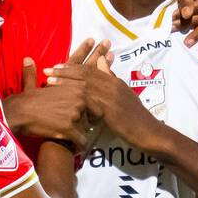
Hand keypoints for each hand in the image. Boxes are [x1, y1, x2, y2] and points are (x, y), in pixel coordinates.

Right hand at [2, 38, 109, 150]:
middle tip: (88, 126)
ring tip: (76, 136)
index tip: (100, 111)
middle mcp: (80, 98)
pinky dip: (79, 145)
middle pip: (97, 113)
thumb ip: (36, 72)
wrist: (19, 114)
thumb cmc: (26, 100)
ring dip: (82, 132)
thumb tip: (27, 59)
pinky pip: (82, 140)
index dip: (98, 103)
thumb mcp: (34, 83)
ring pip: (88, 127)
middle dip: (92, 120)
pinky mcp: (70, 128)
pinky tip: (77, 148)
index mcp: (76, 86)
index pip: (96, 95)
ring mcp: (76, 113)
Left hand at [43, 47, 166, 151]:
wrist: (150, 133)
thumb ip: (112, 81)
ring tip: (50, 81)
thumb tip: (101, 64)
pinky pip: (90, 100)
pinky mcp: (110, 109)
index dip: (73, 67)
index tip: (57, 66)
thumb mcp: (125, 96)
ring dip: (65, 82)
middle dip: (64, 71)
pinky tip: (63, 99)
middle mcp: (113, 85)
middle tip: (48, 70)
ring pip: (85, 84)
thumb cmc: (137, 118)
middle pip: (85, 74)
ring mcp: (112, 96)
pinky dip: (74, 97)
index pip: (90, 69)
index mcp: (115, 81)